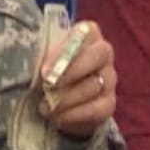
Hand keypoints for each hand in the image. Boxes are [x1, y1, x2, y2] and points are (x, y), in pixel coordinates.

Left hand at [36, 20, 115, 139]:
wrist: (55, 98)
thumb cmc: (47, 70)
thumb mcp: (41, 58)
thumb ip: (41, 56)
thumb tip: (40, 69)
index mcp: (86, 34)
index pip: (84, 33)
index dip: (64, 51)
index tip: (44, 70)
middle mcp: (103, 53)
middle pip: (96, 56)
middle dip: (69, 73)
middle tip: (47, 86)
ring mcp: (109, 78)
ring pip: (93, 86)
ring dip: (66, 98)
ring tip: (45, 106)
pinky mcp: (108, 103)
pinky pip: (96, 109)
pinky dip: (74, 115)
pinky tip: (57, 117)